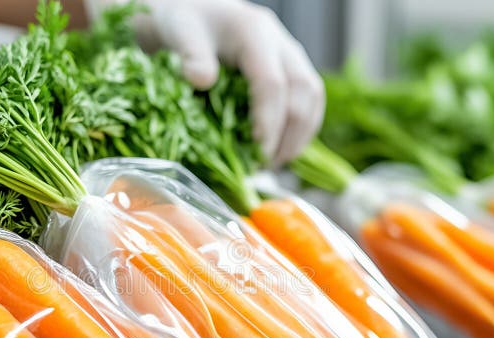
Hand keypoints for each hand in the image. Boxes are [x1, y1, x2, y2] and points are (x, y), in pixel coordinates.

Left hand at [86, 0, 324, 165]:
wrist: (196, 13)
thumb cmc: (186, 23)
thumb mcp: (180, 32)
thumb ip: (191, 55)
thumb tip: (202, 79)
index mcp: (255, 33)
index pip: (273, 83)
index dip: (269, 122)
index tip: (257, 154)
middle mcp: (281, 43)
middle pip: (303, 92)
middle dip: (289, 134)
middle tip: (266, 166)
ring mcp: (290, 55)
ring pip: (312, 96)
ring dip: (300, 134)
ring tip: (276, 164)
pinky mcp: (291, 69)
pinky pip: (309, 99)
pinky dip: (301, 127)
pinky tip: (282, 150)